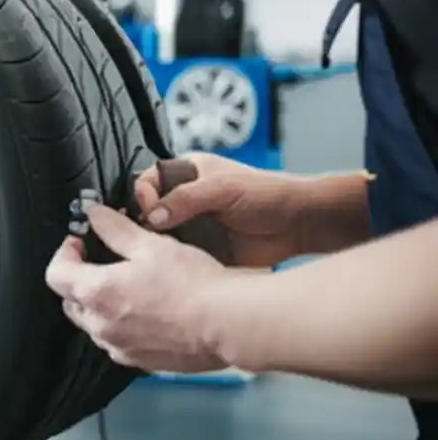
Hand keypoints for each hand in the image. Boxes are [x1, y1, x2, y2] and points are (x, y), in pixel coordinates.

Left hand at [45, 205, 232, 372]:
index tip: (78, 243)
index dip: (64, 254)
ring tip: (127, 288)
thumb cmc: (191, 282)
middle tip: (101, 263)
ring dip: (100, 305)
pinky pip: (119, 342)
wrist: (228, 323)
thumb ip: (115, 229)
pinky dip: (122, 326)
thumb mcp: (150, 245)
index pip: (55, 274)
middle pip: (71, 301)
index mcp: (95, 293)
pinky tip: (146, 313)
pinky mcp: (141, 362)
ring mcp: (120, 347)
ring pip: (94, 325)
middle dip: (80, 280)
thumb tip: (94, 215)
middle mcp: (100, 326)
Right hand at [133, 153, 308, 267]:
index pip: (148, 181)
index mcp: (187, 173)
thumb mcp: (223, 188)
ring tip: (152, 253)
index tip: (147, 210)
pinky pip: (176, 255)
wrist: (298, 225)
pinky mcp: (199, 249)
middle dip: (142, 222)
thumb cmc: (266, 194)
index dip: (143, 195)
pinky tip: (166, 266)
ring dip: (154, 243)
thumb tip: (151, 217)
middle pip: (148, 209)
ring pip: (158, 235)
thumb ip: (186, 198)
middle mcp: (184, 198)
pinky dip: (169, 261)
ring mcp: (191, 225)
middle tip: (143, 236)